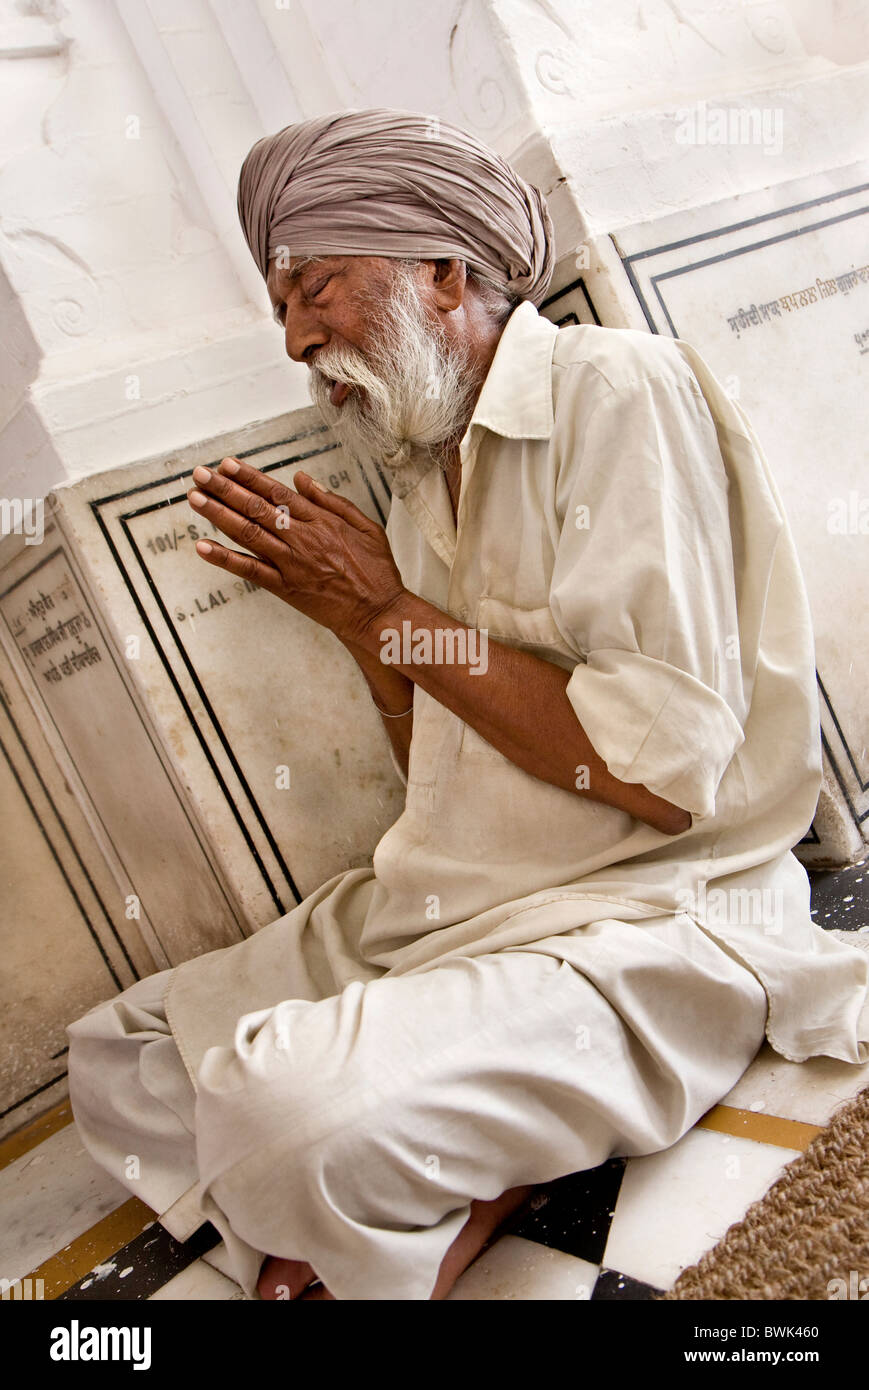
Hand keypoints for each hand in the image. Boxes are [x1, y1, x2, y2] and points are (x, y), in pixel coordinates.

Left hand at [186, 458, 406, 645]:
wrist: (379, 613)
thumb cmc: (377, 570)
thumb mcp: (366, 526)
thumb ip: (332, 501)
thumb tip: (302, 479)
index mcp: (322, 521)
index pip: (277, 493)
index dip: (249, 477)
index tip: (226, 464)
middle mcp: (303, 538)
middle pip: (256, 507)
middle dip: (225, 488)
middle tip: (200, 474)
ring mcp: (292, 564)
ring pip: (249, 533)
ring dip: (218, 514)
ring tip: (195, 499)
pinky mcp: (286, 589)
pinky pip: (250, 571)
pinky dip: (225, 559)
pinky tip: (203, 547)